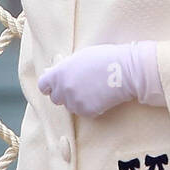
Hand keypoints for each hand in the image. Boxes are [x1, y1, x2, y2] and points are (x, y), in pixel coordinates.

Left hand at [37, 41, 164, 117]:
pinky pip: (84, 112)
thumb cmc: (105, 58)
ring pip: (70, 106)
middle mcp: (63, 89)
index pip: (43, 85)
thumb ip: (64, 67)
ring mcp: (74, 102)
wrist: (126, 70)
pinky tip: (101, 96)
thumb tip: (50, 72)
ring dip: (78, 101)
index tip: (58, 84)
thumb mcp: (80, 56)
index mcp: (59, 73)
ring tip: (94, 90)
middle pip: (56, 98)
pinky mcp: (87, 111)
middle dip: (65, 93)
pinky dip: (91, 107)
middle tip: (81, 86)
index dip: (51, 85)